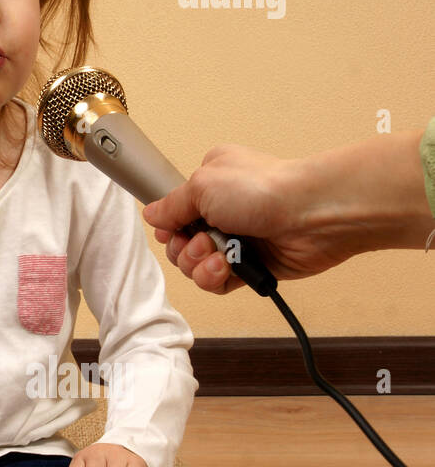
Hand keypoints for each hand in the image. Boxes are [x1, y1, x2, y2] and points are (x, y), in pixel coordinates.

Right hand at [141, 144, 355, 294]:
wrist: (313, 215)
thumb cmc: (262, 189)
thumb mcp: (201, 185)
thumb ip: (171, 205)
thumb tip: (152, 215)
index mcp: (209, 184)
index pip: (174, 212)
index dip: (168, 227)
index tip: (172, 231)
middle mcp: (222, 211)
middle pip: (180, 243)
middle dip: (184, 248)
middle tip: (201, 241)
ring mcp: (237, 240)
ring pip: (195, 265)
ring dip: (199, 264)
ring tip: (218, 255)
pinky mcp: (250, 266)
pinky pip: (216, 282)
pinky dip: (215, 278)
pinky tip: (227, 268)